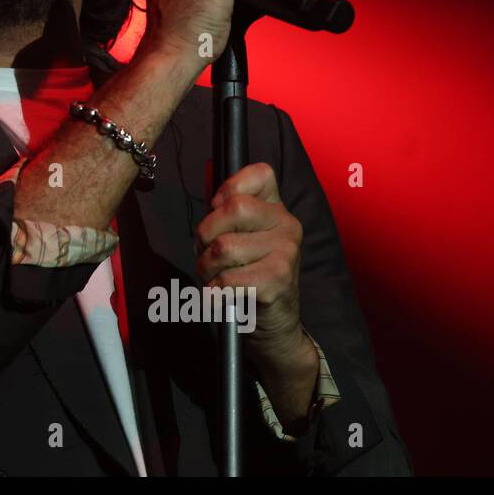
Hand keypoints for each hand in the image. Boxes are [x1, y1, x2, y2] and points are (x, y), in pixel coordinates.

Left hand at [194, 162, 304, 362]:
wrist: (273, 327)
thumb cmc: (247, 276)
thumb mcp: (237, 236)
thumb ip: (223, 204)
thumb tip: (209, 166)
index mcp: (278, 209)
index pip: (261, 173)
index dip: (229, 188)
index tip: (218, 210)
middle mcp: (288, 225)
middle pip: (231, 209)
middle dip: (205, 236)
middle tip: (208, 256)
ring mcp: (287, 252)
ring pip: (223, 247)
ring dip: (206, 269)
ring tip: (216, 279)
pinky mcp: (278, 280)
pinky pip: (228, 278)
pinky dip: (215, 291)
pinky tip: (224, 296)